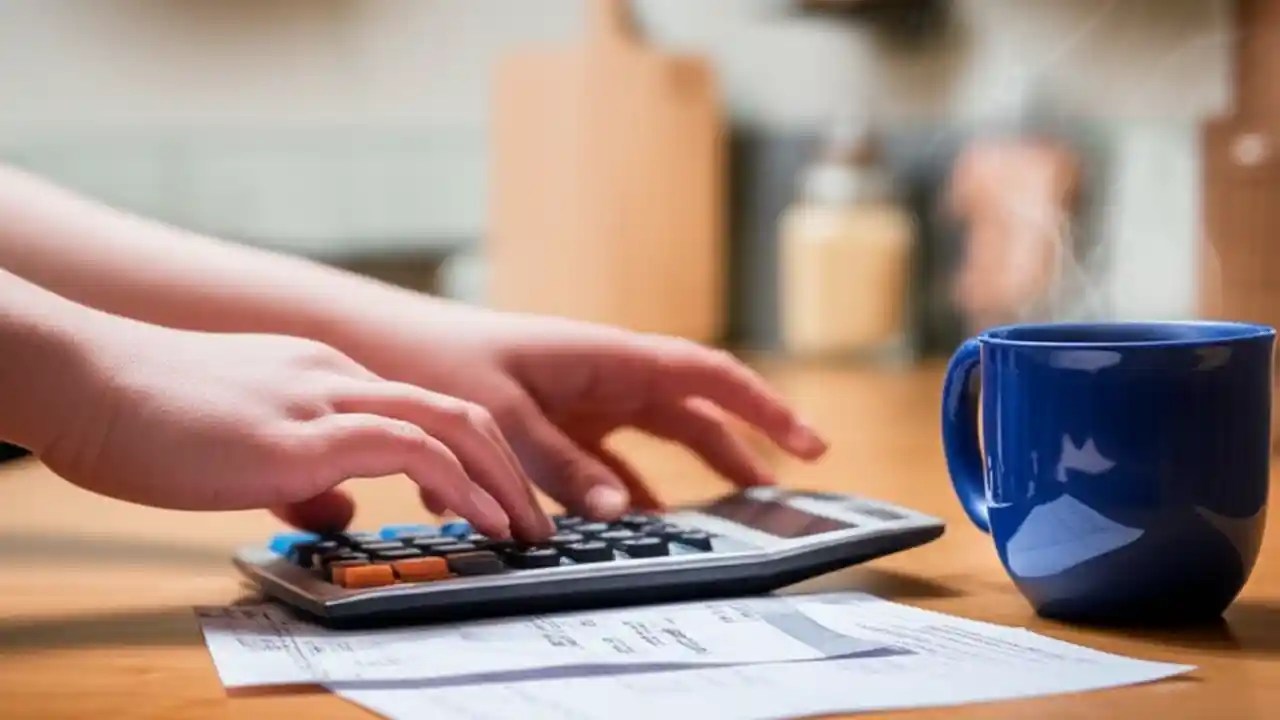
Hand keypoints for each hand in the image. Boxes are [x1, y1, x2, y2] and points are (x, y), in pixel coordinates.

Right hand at [39, 316, 551, 538]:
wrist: (84, 381)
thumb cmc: (148, 417)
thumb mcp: (242, 447)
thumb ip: (300, 478)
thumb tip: (341, 514)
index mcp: (324, 376)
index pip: (424, 410)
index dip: (473, 458)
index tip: (500, 501)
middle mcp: (336, 377)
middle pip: (458, 409)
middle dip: (510, 470)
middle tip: (534, 522)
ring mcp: (320, 400)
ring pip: (447, 422)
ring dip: (498, 482)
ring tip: (522, 532)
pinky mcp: (297, 435)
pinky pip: (403, 448)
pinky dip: (454, 482)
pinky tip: (475, 519)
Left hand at [338, 303, 828, 518]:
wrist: (377, 347)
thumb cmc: (437, 360)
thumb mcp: (498, 414)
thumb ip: (560, 465)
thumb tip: (622, 512)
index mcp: (605, 355)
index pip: (705, 375)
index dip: (762, 408)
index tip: (808, 444)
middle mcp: (603, 376)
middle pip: (691, 413)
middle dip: (739, 448)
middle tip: (779, 492)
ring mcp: (580, 402)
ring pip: (651, 444)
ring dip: (684, 478)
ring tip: (717, 519)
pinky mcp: (552, 427)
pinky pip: (604, 465)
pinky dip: (621, 494)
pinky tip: (629, 526)